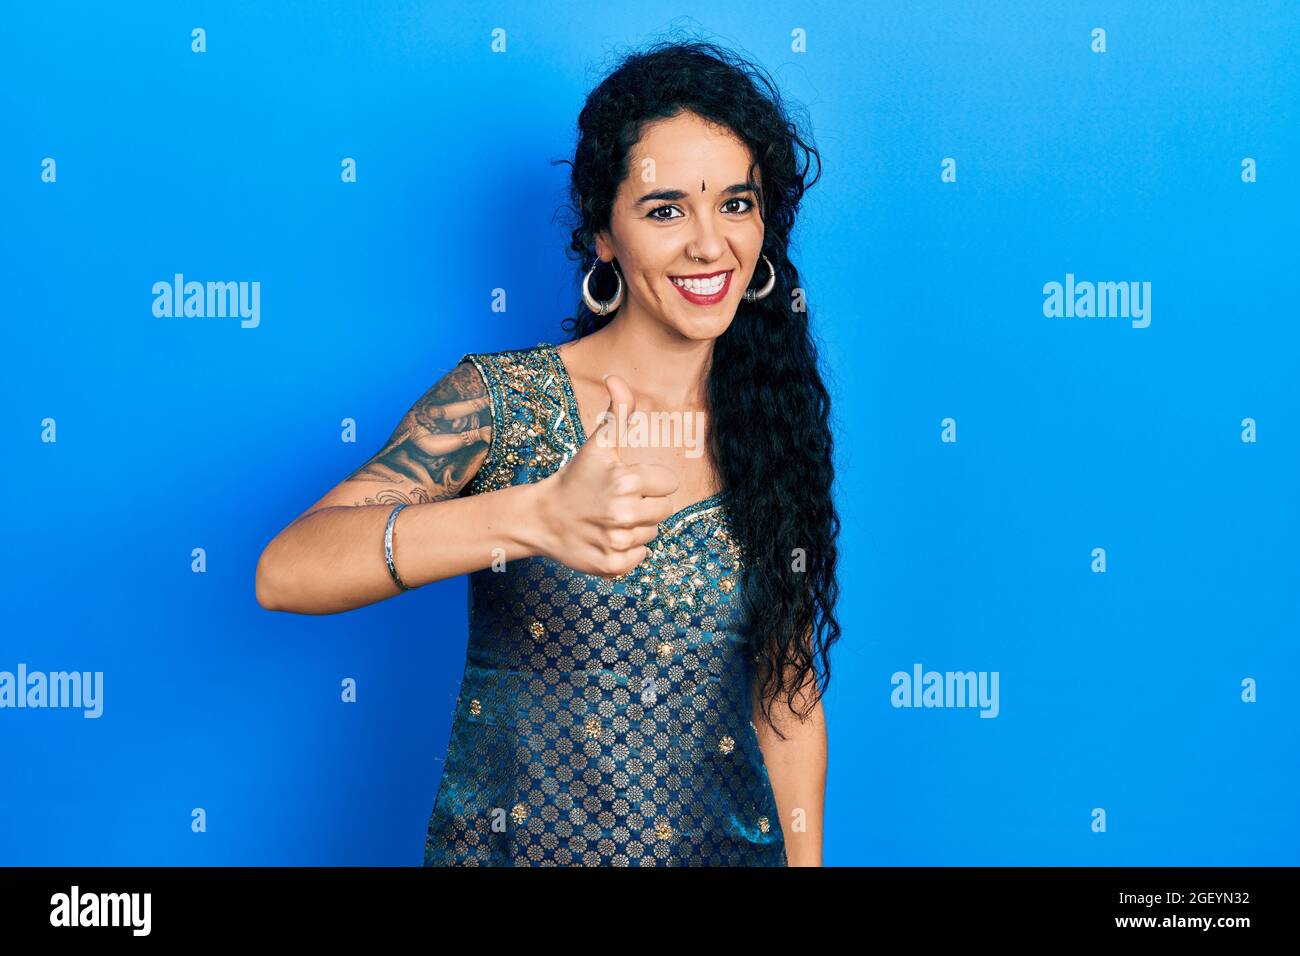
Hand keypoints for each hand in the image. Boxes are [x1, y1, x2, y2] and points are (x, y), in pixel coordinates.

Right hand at [533, 374, 679, 576]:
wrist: (542, 518)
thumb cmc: (575, 478)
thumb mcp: (598, 444)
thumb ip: (618, 412)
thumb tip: (617, 378)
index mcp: (627, 480)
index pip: (669, 485)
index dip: (650, 482)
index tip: (627, 483)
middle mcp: (624, 513)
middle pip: (664, 511)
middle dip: (645, 505)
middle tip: (617, 502)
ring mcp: (618, 542)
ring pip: (652, 534)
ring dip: (636, 528)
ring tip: (609, 519)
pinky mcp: (613, 566)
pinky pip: (640, 557)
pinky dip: (627, 551)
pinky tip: (605, 538)